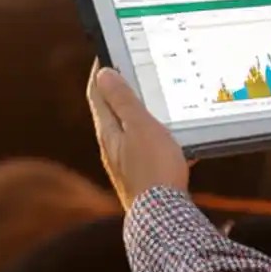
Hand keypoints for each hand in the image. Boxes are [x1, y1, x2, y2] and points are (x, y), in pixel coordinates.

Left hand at [86, 62, 189, 209]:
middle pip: (110, 112)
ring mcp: (124, 163)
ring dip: (137, 113)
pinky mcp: (140, 176)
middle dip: (117, 91)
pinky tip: (173, 139)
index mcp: (108, 132)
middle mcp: (111, 147)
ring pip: (128, 130)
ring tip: (153, 100)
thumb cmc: (153, 169)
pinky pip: (145, 148)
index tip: (106, 55)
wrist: (162, 216)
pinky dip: (154, 137)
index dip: (100, 73)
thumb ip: (123, 101)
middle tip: (128, 71)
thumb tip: (103, 74)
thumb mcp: (140, 127)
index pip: (97, 94)